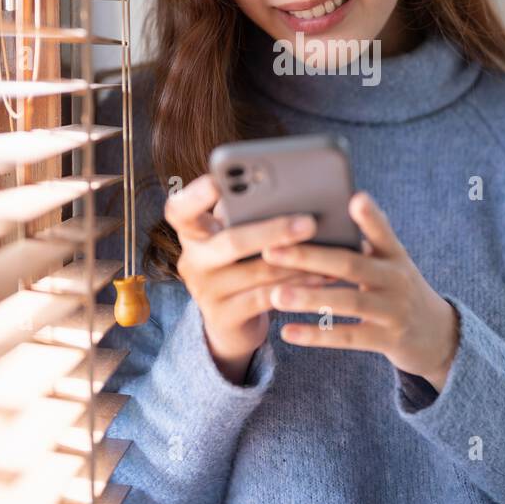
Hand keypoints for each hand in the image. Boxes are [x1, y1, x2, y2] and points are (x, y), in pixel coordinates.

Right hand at [165, 174, 332, 383]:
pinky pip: (265, 298)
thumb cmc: (240, 265)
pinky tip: (319, 278)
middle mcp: (192, 260)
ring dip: (295, 261)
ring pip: (256, 271)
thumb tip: (294, 191)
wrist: (231, 322)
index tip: (216, 181)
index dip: (194, 195)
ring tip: (325, 251)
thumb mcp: (236, 238)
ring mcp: (205, 291)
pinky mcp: (223, 317)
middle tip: (309, 223)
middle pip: (230, 241)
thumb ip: (248, 215)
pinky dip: (295, 286)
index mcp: (192, 231)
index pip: (179, 209)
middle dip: (273, 230)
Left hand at [262, 191, 459, 391]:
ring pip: (348, 302)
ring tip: (276, 295)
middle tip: (271, 251)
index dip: (370, 216)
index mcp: (395, 255)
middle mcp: (396, 279)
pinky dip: (317, 335)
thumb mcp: (391, 263)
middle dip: (309, 257)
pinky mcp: (388, 340)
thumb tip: (324, 216)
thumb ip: (364, 243)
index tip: (354, 198)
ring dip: (310, 298)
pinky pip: (348, 337)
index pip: (382, 231)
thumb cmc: (398, 290)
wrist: (438, 335)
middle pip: (351, 265)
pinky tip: (288, 332)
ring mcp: (394, 310)